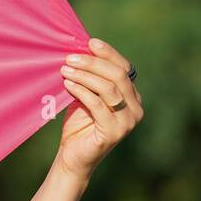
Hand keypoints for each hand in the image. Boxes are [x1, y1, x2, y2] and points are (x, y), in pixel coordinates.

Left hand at [55, 38, 142, 180]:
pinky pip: (98, 105)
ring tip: (65, 69)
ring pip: (108, 88)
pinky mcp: (114, 131)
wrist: (73, 157)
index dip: (108, 53)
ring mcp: (128, 121)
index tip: (90, 42)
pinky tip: (68, 84)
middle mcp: (136, 108)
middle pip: (118, 76)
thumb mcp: (86, 96)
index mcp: (132, 97)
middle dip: (93, 63)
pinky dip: (82, 91)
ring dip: (85, 75)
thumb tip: (80, 51)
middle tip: (70, 58)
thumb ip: (90, 78)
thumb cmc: (78, 125)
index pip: (124, 68)